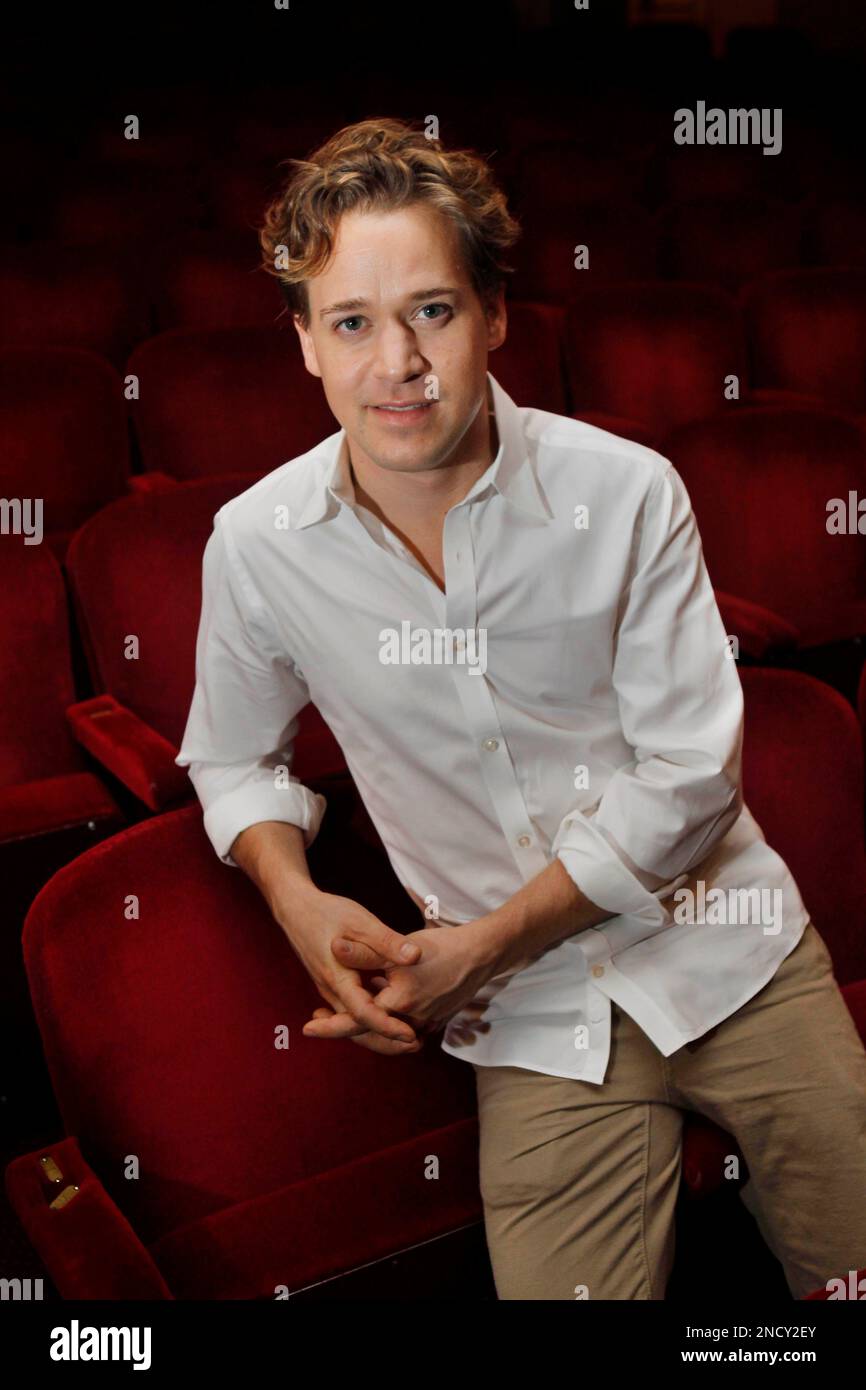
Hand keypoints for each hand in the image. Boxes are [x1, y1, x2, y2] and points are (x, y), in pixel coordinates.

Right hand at [277, 887, 425, 1054]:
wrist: (294, 908)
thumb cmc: (326, 912)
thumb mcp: (360, 922)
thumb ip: (387, 942)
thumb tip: (416, 957)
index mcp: (337, 978)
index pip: (363, 1013)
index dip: (387, 1027)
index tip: (411, 1035)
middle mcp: (331, 991)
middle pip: (358, 1026)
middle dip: (387, 1039)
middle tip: (418, 1044)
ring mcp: (329, 990)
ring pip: (353, 1021)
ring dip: (379, 1030)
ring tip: (410, 1035)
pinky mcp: (332, 985)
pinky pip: (350, 1009)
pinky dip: (370, 1016)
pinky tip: (391, 1013)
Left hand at [302, 921, 496, 1042]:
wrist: (481, 954)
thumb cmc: (439, 948)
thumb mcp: (397, 947)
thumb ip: (364, 951)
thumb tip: (334, 946)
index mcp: (400, 1004)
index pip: (356, 1022)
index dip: (330, 1026)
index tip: (307, 1027)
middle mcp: (412, 1021)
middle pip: (370, 1034)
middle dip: (343, 1027)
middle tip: (317, 1019)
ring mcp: (425, 1023)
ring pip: (385, 1031)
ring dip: (362, 1022)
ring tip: (336, 1010)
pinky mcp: (433, 1018)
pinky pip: (401, 1025)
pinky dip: (383, 1018)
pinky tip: (374, 998)